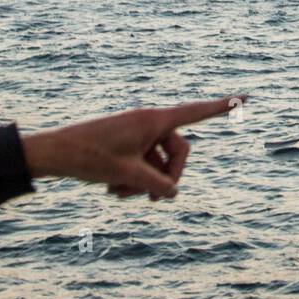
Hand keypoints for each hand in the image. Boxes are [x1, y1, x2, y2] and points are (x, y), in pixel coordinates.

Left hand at [21, 96, 243, 200]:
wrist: (52, 152)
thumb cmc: (89, 158)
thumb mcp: (128, 176)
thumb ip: (156, 186)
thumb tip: (173, 194)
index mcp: (155, 120)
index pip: (198, 112)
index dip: (223, 107)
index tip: (246, 98)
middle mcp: (150, 122)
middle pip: (177, 150)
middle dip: (167, 176)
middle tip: (153, 200)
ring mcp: (137, 132)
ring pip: (157, 160)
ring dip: (145, 181)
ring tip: (119, 195)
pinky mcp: (125, 141)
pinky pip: (142, 160)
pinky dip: (133, 177)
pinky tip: (112, 191)